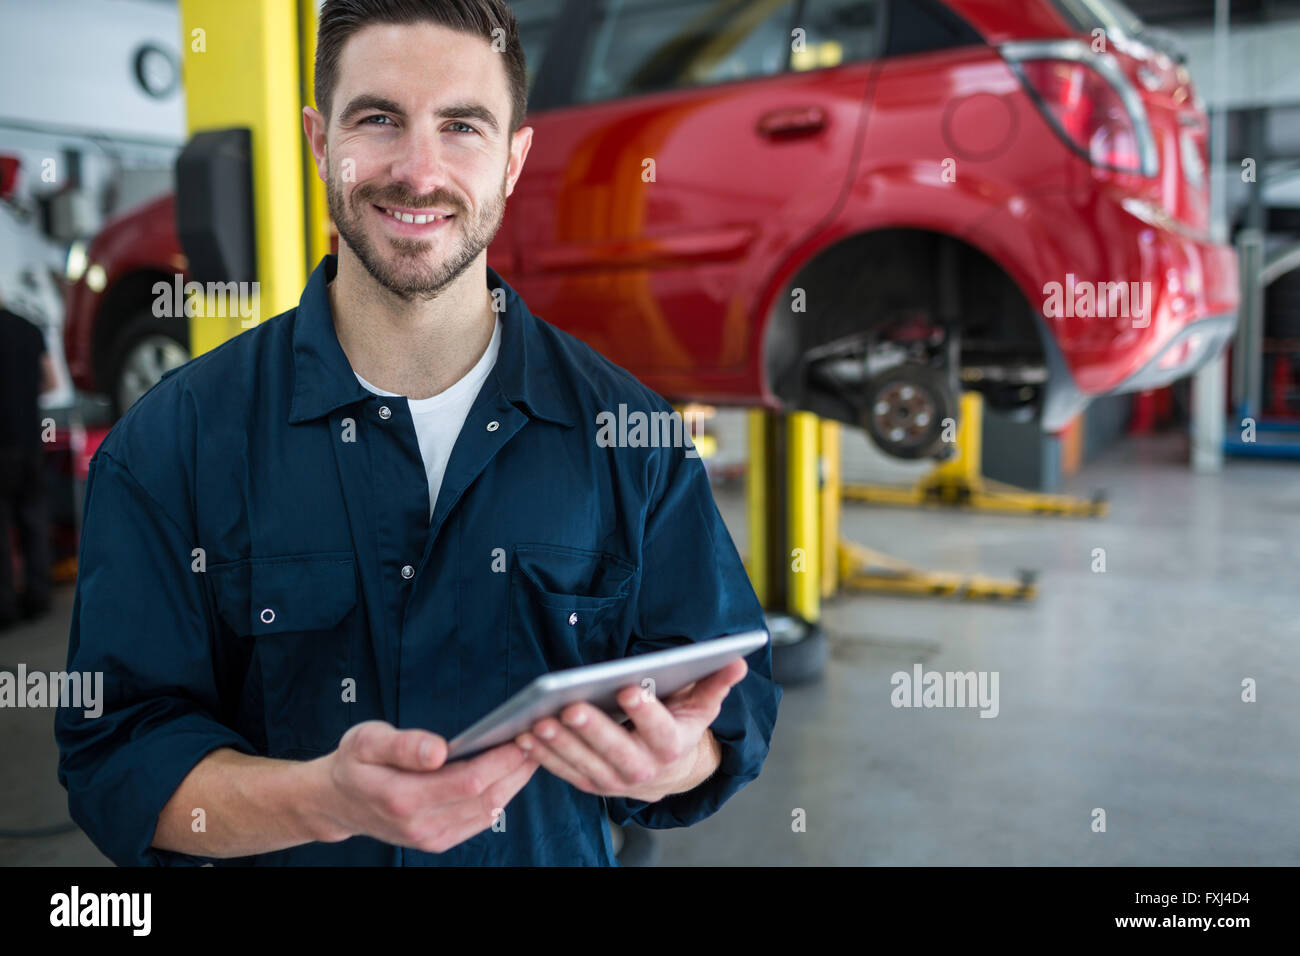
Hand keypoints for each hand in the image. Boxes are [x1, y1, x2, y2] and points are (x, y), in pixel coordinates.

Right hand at [306, 721, 538, 852]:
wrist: (337, 801)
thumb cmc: (354, 763)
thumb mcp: (366, 741)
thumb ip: (402, 745)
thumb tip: (437, 751)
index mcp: (402, 798)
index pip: (469, 782)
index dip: (501, 760)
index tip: (522, 734)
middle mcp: (420, 825)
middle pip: (486, 798)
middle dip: (516, 768)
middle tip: (538, 737)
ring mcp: (431, 837)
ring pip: (489, 811)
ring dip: (514, 782)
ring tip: (532, 750)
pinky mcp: (438, 840)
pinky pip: (480, 820)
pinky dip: (501, 795)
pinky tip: (511, 772)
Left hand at [515, 658, 746, 802]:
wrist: (671, 772)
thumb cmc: (681, 726)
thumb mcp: (702, 705)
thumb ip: (716, 682)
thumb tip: (738, 659)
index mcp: (672, 746)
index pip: (660, 729)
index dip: (646, 711)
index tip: (628, 688)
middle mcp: (644, 770)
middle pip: (616, 751)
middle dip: (592, 729)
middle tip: (570, 705)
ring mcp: (614, 781)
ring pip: (584, 764)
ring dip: (560, 743)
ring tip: (539, 719)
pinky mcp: (591, 784)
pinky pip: (564, 771)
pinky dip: (543, 756)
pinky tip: (524, 735)